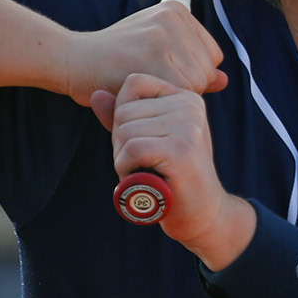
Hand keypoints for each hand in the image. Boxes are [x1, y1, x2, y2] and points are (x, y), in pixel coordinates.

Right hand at [61, 3, 227, 105]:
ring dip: (171, 97)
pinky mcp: (151, 54)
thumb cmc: (114, 61)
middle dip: (183, 87)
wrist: (72, 60)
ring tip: (144, 88)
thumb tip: (224, 80)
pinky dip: (162, 103)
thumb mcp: (156, 54)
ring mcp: (162, 33)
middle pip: (206, 70)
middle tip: (149, 83)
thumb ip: (191, 66)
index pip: (212, 55)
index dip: (190, 74)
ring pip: (195, 83)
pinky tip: (141, 96)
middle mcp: (172, 18)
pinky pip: (179, 91)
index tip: (161, 74)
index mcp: (176, 11)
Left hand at [91, 73, 253, 264]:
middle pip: (125, 111)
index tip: (142, 143)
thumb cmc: (172, 178)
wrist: (202, 214)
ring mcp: (188, 126)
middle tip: (143, 165)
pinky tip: (142, 180)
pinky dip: (127, 169)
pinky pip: (132, 150)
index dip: (123, 115)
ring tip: (145, 173)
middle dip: (121, 143)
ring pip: (125, 132)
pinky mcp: (181, 149)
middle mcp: (190, 105)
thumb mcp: (147, 140)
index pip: (134, 83)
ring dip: (123, 159)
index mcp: (185, 97)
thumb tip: (95, 95)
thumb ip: (123, 117)